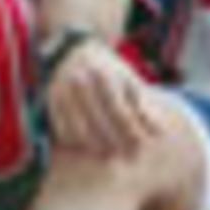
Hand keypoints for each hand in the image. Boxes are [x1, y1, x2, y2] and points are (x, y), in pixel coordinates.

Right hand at [44, 37, 162, 158]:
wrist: (76, 52)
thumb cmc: (109, 71)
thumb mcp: (129, 80)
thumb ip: (142, 105)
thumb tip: (158, 131)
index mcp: (103, 73)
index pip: (118, 110)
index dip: (130, 131)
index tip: (140, 146)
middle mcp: (79, 81)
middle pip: (99, 122)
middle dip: (116, 143)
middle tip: (129, 157)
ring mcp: (62, 91)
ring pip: (79, 130)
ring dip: (96, 147)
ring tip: (110, 156)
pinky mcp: (50, 101)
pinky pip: (63, 130)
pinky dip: (76, 143)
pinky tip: (89, 149)